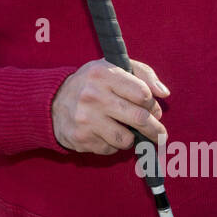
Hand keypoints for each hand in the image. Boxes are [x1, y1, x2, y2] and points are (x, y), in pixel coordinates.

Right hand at [51, 58, 168, 153]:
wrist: (52, 101)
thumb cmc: (92, 83)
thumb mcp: (112, 67)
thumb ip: (143, 74)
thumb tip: (164, 93)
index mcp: (103, 74)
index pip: (143, 94)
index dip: (152, 104)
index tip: (151, 108)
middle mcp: (93, 95)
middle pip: (139, 119)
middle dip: (155, 130)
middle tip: (161, 134)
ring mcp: (86, 118)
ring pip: (126, 139)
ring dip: (131, 138)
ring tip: (125, 130)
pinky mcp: (81, 138)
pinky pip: (110, 149)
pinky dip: (113, 145)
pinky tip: (105, 133)